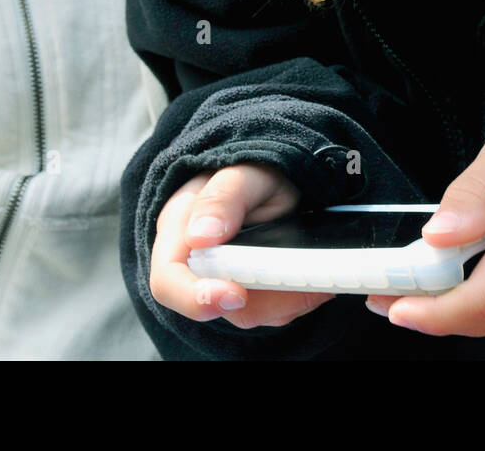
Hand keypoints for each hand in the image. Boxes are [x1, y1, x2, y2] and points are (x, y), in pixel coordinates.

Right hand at [149, 163, 334, 328]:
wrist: (277, 175)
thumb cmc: (254, 170)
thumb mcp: (243, 173)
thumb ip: (222, 197)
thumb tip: (200, 237)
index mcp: (179, 229)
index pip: (168, 281)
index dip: (196, 298)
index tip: (238, 294)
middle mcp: (196, 263)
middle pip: (216, 307)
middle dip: (265, 300)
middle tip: (305, 279)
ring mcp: (223, 281)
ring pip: (251, 314)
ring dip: (288, 299)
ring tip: (316, 272)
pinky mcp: (250, 292)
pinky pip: (272, 312)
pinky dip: (298, 297)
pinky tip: (313, 276)